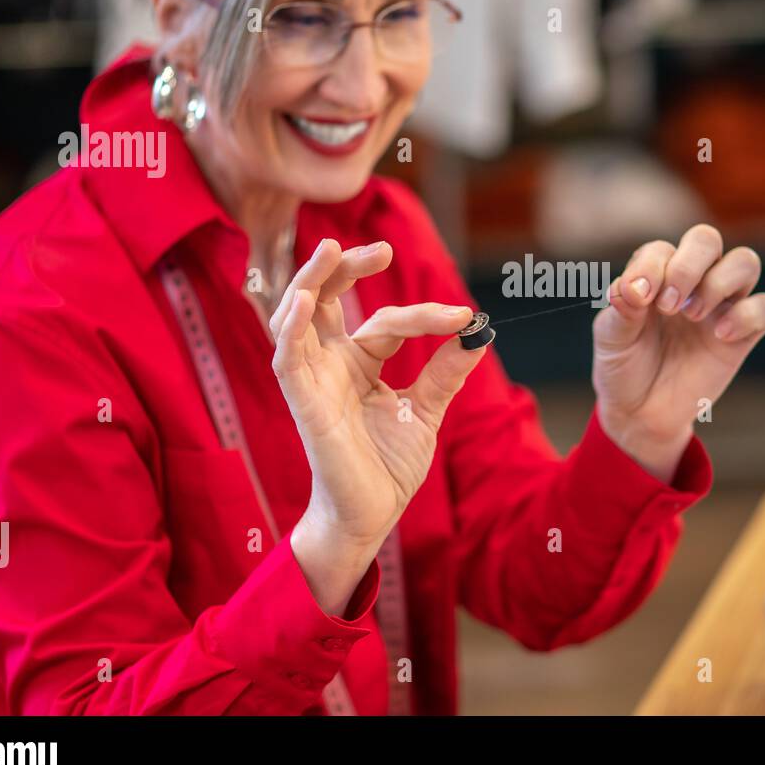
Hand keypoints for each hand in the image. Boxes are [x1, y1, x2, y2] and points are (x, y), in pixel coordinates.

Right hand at [269, 239, 485, 610]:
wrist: (372, 515)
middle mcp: (331, 363)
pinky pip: (287, 358)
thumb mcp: (425, 410)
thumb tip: (477, 332)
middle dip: (346, 267)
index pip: (387, 321)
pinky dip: (291, 327)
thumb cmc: (388, 466)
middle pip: (327, 299)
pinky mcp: (302, 403)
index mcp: (359, 361)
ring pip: (297, 317)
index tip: (464, 317)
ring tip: (329, 250)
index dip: (425, 315)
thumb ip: (445, 372)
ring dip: (310, 281)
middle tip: (380, 249)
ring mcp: (313, 380)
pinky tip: (303, 301)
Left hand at [592, 224, 764, 480]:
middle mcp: (691, 282)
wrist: (642, 414)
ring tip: (693, 316)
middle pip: (706, 240)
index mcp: (656, 275)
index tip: (641, 299)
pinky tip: (720, 336)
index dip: (652, 267)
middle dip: (689, 265)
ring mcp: (720, 305)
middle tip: (670, 306)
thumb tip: (635, 287)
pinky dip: (747, 315)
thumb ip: (621, 309)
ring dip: (719, 282)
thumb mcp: (611, 339)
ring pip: (745, 262)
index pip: (662, 250)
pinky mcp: (743, 334)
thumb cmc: (624, 367)